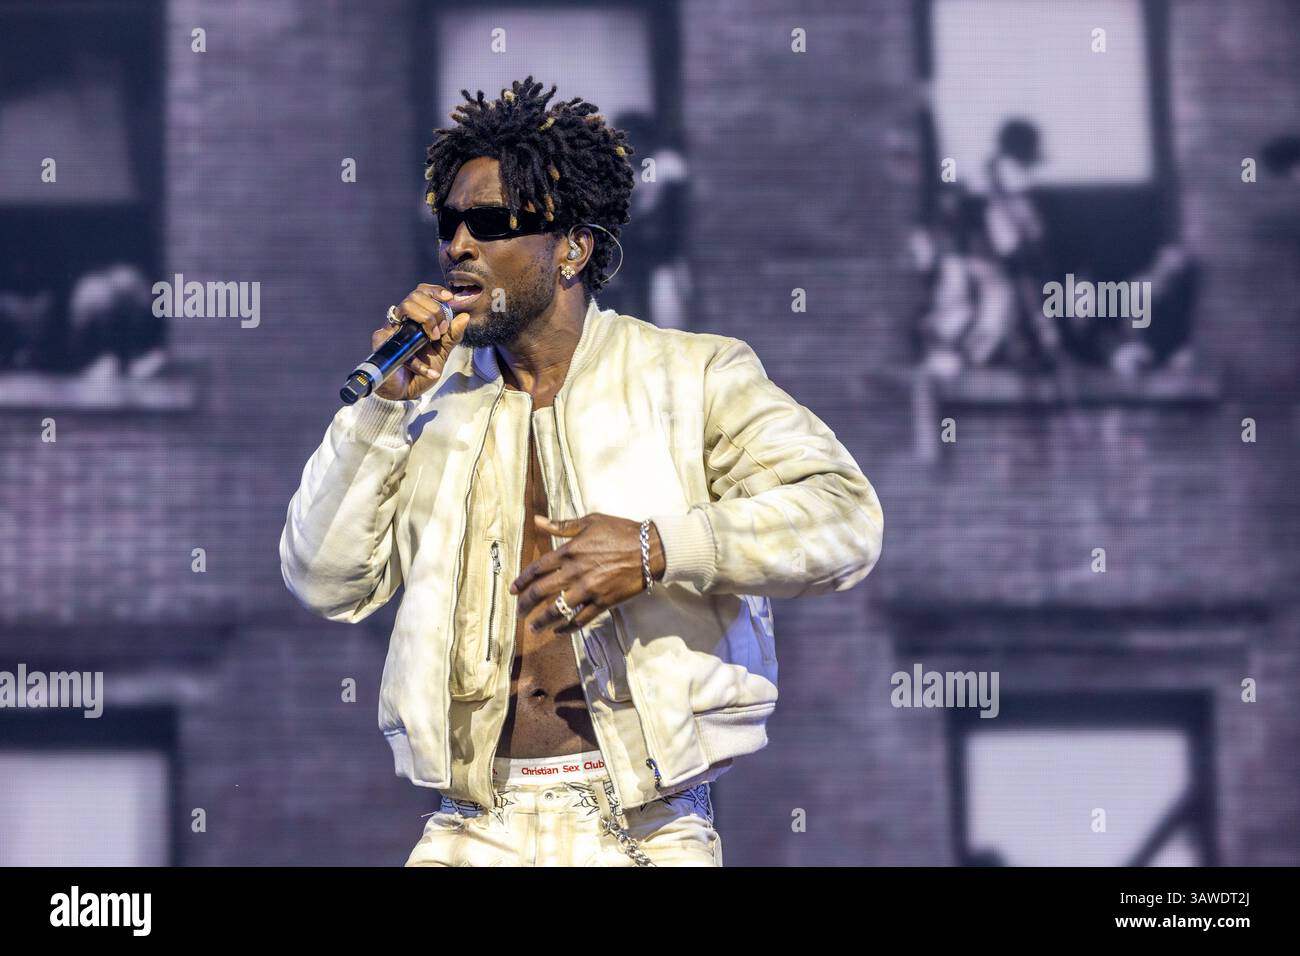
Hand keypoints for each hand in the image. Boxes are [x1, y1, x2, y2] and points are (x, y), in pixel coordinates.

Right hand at [371, 284, 469, 400]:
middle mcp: (401, 321)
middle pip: (414, 297)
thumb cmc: (421, 370)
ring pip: (405, 308)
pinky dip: (419, 362)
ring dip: (426, 322)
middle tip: (441, 332)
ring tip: (433, 341)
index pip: (421, 293)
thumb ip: (452, 335)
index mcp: (416, 319)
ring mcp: (390, 330)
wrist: (405, 393)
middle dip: (434, 311)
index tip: (449, 298)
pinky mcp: (381, 343)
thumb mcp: (442, 352)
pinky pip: (401, 344)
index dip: (434, 291)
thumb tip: (465, 316)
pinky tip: (430, 372)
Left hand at [509, 513, 664, 634]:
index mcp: (569, 551)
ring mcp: (588, 590)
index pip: (537, 569)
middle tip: (518, 612)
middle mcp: (574, 572)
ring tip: (533, 628)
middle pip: (541, 592)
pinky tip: (558, 631)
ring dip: (541, 621)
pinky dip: (566, 628)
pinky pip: (579, 620)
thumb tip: (537, 521)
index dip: (522, 581)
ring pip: (557, 610)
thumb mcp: (591, 522)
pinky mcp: (602, 603)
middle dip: (525, 605)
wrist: (650, 549)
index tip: (513, 590)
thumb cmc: (621, 532)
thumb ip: (562, 525)